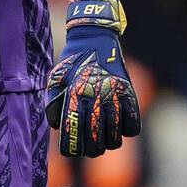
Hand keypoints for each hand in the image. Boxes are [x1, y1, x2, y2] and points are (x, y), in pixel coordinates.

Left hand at [46, 0, 141, 157]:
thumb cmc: (71, 61)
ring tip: (105, 137)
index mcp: (74, 95)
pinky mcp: (129, 93)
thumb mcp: (55, 80)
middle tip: (90, 147)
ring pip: (115, 138)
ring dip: (109, 142)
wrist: (94, 37)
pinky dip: (127, 130)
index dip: (71, 148)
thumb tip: (58, 126)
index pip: (73, 134)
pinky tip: (120, 125)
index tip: (71, 150)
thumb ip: (53, 105)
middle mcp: (95, 97)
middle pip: (96, 143)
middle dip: (91, 150)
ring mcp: (114, 96)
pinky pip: (133, 126)